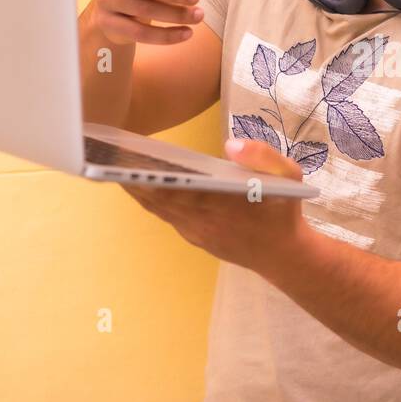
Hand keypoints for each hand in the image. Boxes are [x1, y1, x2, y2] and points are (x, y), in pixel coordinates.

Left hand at [121, 137, 314, 273]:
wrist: (286, 256)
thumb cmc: (285, 210)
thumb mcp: (290, 177)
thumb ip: (263, 156)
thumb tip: (229, 145)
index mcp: (222, 204)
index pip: (175, 188)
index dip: (148, 175)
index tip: (128, 157)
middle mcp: (203, 222)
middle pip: (158, 199)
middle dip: (134, 178)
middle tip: (110, 156)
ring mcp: (196, 234)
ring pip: (158, 210)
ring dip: (138, 191)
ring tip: (117, 166)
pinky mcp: (195, 239)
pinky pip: (166, 218)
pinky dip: (151, 202)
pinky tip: (140, 185)